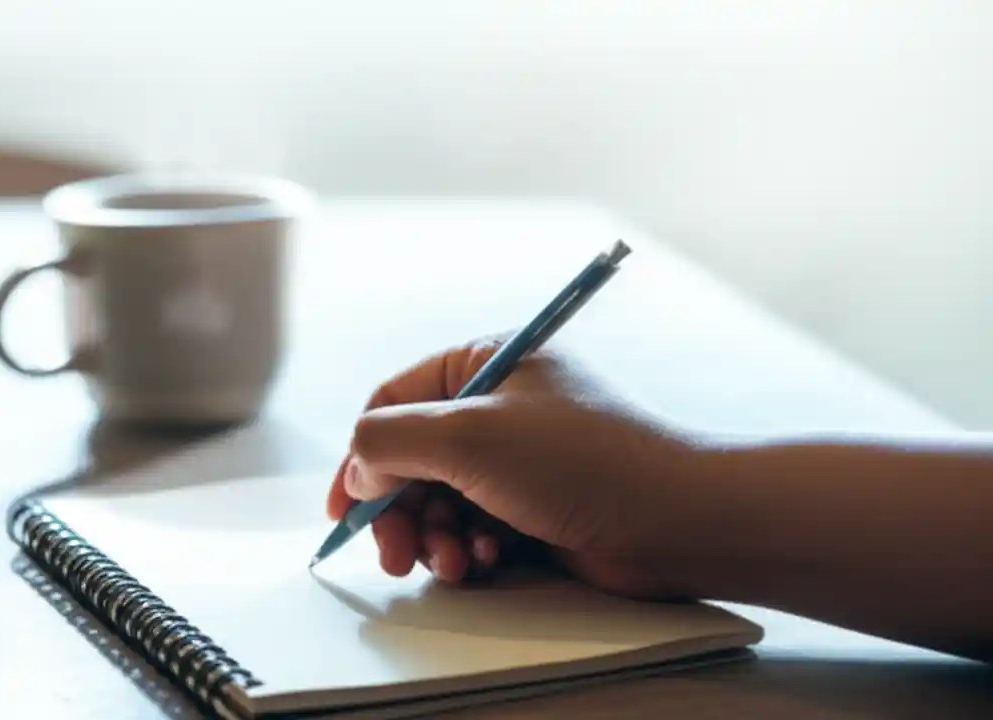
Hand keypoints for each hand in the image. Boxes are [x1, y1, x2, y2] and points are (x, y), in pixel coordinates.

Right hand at [326, 337, 704, 597]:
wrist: (677, 521)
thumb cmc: (584, 462)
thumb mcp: (468, 436)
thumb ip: (391, 440)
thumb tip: (359, 466)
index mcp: (486, 364)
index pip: (395, 402)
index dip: (361, 455)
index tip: (344, 508)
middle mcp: (499, 407)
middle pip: (412, 458)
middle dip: (399, 510)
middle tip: (395, 554)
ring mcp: (518, 459)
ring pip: (439, 500)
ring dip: (434, 536)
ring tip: (454, 561)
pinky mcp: (535, 506)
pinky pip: (474, 527)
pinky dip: (469, 548)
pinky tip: (486, 562)